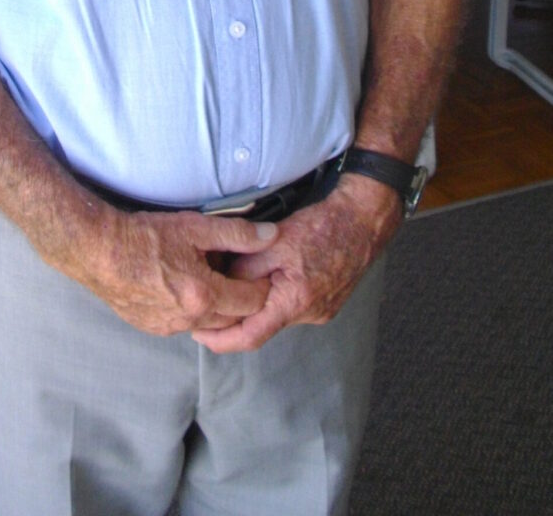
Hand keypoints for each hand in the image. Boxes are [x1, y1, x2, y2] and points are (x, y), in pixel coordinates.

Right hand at [67, 206, 279, 337]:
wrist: (98, 251)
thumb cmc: (145, 236)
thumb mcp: (194, 227)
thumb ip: (237, 234)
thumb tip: (271, 235)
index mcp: (204, 296)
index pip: (253, 302)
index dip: (262, 284)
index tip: (261, 269)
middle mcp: (189, 320)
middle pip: (234, 319)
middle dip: (242, 299)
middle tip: (240, 273)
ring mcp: (169, 327)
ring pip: (209, 325)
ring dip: (217, 307)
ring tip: (211, 277)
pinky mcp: (152, 327)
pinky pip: (184, 325)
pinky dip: (193, 311)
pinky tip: (184, 285)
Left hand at [191, 175, 401, 353]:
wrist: (362, 222)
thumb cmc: (321, 227)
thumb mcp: (274, 243)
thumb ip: (246, 268)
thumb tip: (222, 283)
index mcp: (294, 302)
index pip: (250, 336)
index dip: (221, 339)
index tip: (198, 334)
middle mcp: (309, 314)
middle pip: (263, 326)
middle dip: (236, 316)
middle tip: (210, 301)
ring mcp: (320, 312)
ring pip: (277, 315)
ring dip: (257, 304)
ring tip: (237, 284)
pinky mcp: (326, 304)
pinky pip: (291, 308)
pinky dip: (275, 298)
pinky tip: (267, 280)